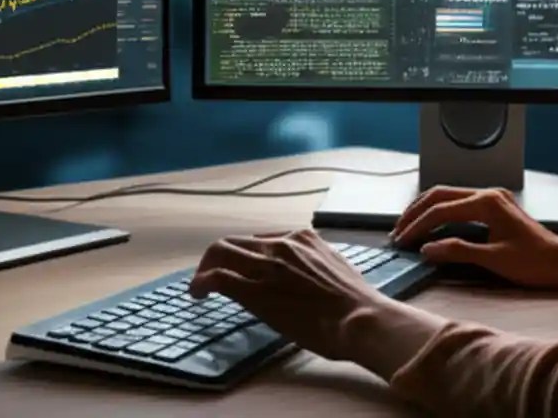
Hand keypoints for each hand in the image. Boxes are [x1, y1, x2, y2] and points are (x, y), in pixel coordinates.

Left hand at [189, 229, 388, 361]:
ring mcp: (266, 265)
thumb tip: (307, 277)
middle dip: (219, 257)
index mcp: (303, 238)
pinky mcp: (255, 289)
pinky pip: (217, 277)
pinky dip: (201, 282)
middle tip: (212, 276)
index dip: (247, 256)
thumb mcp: (336, 269)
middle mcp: (281, 245)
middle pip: (236, 241)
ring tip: (200, 285)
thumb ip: (315, 264)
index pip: (262, 240)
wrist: (359, 318)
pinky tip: (198, 294)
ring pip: (221, 251)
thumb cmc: (356, 304)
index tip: (243, 270)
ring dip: (206, 267)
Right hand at [390, 186, 557, 288]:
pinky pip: (459, 202)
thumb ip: (458, 251)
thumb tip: (427, 249)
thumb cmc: (537, 263)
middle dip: (415, 212)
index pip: (440, 211)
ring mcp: (493, 198)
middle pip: (439, 195)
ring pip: (448, 195)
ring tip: (408, 226)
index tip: (402, 242)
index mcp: (487, 203)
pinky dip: (440, 212)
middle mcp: (488, 194)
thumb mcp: (494, 260)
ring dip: (425, 209)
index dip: (417, 227)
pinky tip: (432, 225)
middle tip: (397, 231)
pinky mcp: (495, 207)